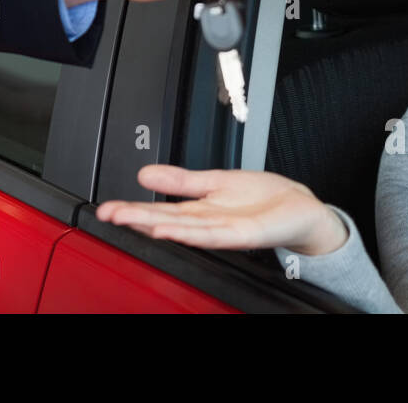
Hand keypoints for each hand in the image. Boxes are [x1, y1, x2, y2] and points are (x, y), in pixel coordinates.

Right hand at [96, 164, 348, 255]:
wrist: (299, 210)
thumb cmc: (263, 198)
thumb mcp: (214, 180)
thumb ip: (180, 179)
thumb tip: (146, 173)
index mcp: (199, 210)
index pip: (159, 210)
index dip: (132, 208)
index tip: (108, 207)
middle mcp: (208, 224)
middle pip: (166, 221)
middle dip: (135, 217)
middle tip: (109, 214)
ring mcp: (224, 231)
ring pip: (184, 229)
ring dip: (157, 227)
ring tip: (132, 222)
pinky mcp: (243, 235)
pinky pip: (213, 235)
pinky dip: (190, 232)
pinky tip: (171, 230)